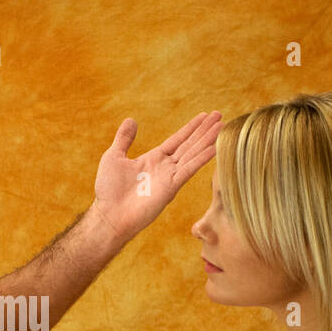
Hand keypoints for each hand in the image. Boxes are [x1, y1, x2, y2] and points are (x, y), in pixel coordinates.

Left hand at [90, 111, 222, 242]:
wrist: (109, 215)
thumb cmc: (109, 190)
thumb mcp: (114, 157)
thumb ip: (124, 139)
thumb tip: (131, 120)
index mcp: (154, 159)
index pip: (177, 139)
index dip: (191, 128)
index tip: (205, 116)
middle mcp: (165, 167)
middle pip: (190, 144)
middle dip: (205, 130)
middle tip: (220, 115)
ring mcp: (170, 177)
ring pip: (193, 154)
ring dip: (208, 140)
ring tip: (222, 126)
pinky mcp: (171, 187)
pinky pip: (189, 170)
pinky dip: (202, 159)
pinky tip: (215, 148)